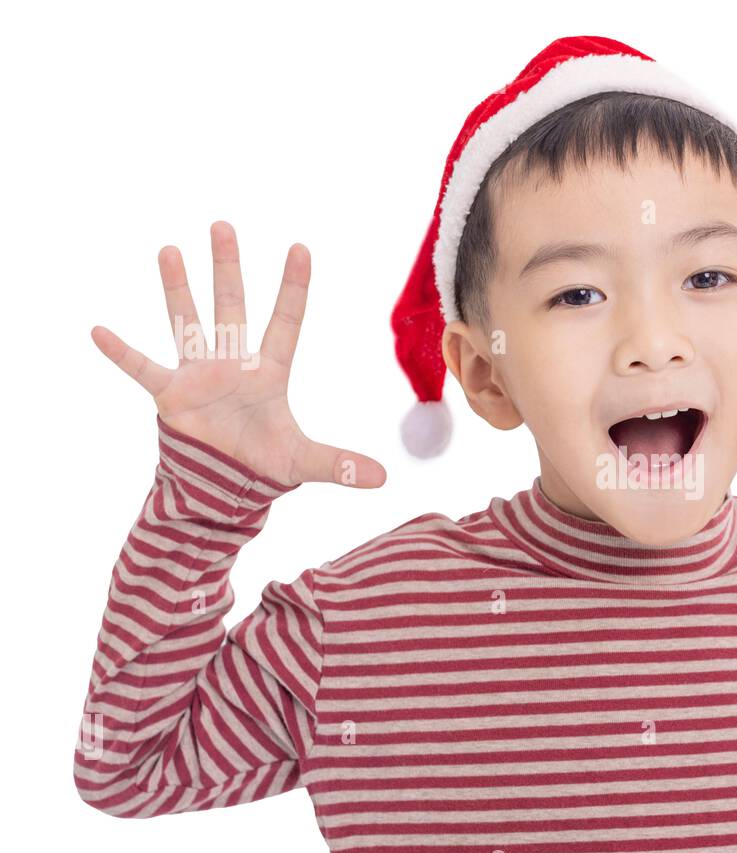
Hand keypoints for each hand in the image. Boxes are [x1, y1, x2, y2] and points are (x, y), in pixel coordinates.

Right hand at [91, 221, 385, 487]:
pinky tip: (98, 330)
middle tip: (224, 225)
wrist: (224, 489)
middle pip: (231, 306)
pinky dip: (121, 353)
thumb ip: (340, 463)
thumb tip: (384, 478)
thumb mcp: (304, 463)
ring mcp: (198, 375)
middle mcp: (232, 364)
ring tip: (171, 250)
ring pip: (187, 322)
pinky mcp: (170, 395)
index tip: (301, 248)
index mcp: (269, 372)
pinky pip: (143, 368)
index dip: (293, 287)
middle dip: (228, 268)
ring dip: (178, 289)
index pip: (285, 321)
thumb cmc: (264, 466)